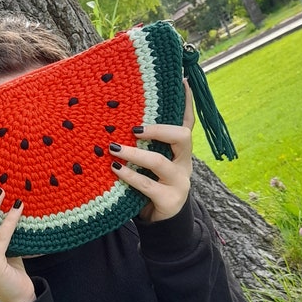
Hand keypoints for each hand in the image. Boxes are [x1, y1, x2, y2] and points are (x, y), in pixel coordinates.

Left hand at [109, 81, 194, 222]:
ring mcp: (179, 182)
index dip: (187, 102)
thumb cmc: (150, 183)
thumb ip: (142, 143)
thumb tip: (118, 118)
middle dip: (160, 129)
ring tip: (114, 148)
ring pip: (161, 162)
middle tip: (136, 128)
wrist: (161, 220)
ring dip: (136, 154)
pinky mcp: (169, 199)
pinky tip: (115, 170)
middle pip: (182, 137)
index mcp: (180, 150)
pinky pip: (148, 185)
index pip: (187, 121)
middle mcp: (184, 163)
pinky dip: (130, 176)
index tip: (181, 80)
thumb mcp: (149, 161)